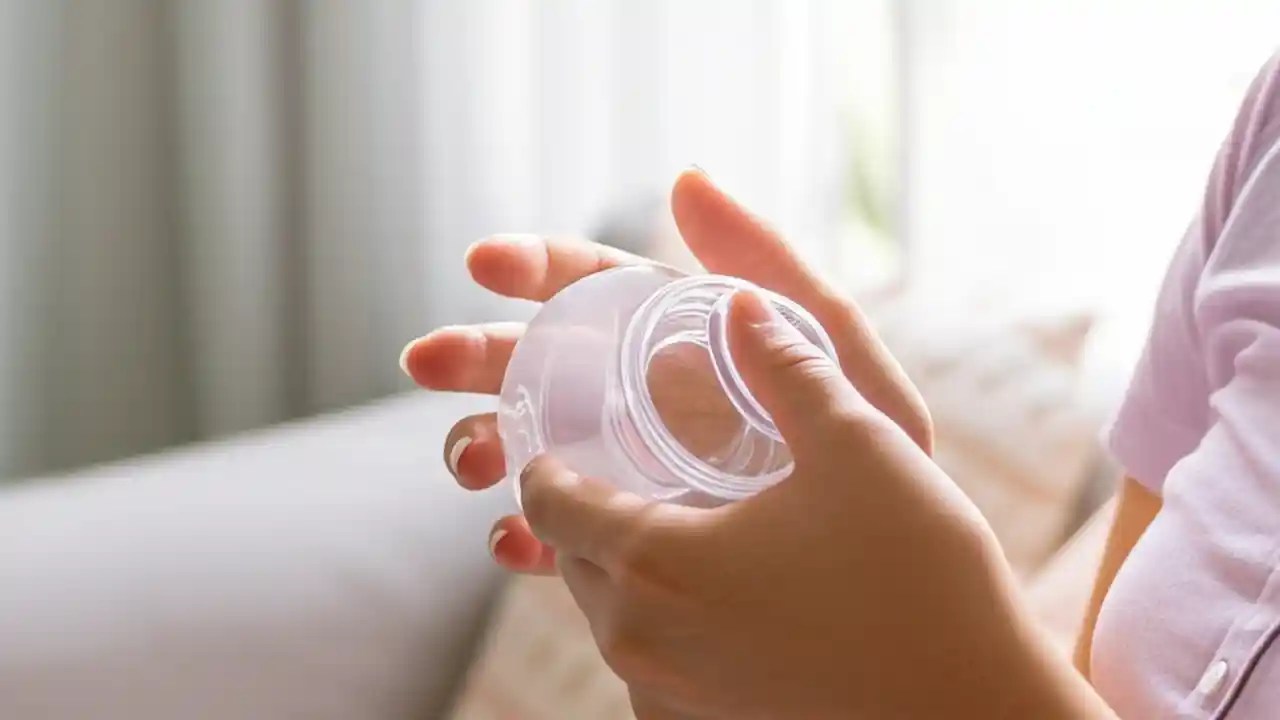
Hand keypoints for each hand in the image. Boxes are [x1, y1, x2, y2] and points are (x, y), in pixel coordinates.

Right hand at [401, 169, 931, 573]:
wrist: (890, 584)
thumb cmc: (878, 456)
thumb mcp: (837, 354)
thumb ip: (772, 267)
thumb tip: (685, 181)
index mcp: (682, 342)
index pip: (596, 287)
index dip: (536, 266)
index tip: (484, 260)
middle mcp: (643, 402)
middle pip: (540, 363)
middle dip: (478, 356)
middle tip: (426, 360)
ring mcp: (628, 474)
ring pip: (530, 448)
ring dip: (483, 447)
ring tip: (470, 463)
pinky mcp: (626, 547)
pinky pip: (561, 539)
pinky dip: (526, 541)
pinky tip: (512, 545)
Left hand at [520, 291, 1106, 718]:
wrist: (975, 709)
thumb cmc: (918, 580)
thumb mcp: (860, 446)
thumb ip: (786, 366)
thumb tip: (742, 304)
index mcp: (655, 562)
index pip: (548, 501)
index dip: (550, 458)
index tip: (574, 428)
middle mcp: (640, 641)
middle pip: (573, 557)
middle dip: (586, 507)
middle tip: (630, 463)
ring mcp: (666, 696)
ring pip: (610, 613)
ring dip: (626, 566)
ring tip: (683, 520)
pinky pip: (650, 660)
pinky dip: (662, 619)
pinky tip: (724, 591)